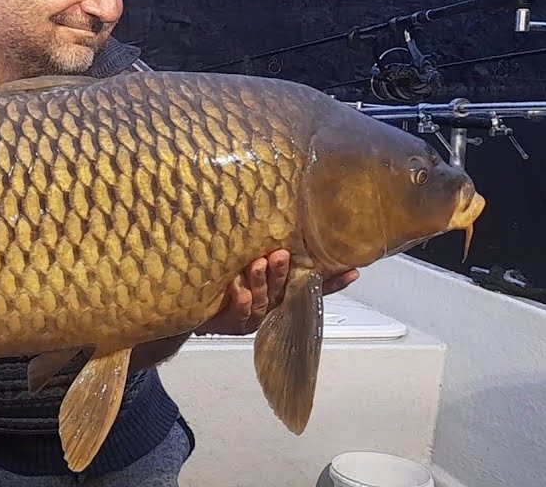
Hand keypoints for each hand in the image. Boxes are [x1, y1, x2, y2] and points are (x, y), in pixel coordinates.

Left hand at [193, 250, 358, 335]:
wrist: (193, 311)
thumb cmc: (225, 284)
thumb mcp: (250, 267)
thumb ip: (269, 254)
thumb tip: (282, 222)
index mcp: (280, 293)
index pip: (312, 288)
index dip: (333, 282)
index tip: (352, 270)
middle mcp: (270, 306)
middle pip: (284, 290)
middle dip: (284, 272)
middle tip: (281, 254)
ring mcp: (252, 316)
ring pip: (261, 299)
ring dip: (261, 280)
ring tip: (258, 262)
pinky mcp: (231, 322)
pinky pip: (239, 310)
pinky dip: (239, 297)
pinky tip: (236, 286)